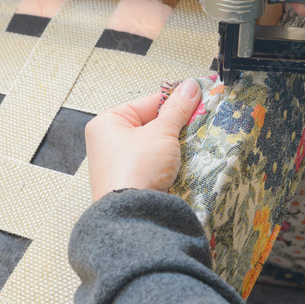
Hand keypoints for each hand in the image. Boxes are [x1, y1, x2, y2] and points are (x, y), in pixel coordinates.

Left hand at [85, 79, 201, 201]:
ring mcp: (121, 165)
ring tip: (192, 143)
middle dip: (175, 126)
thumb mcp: (161, 132)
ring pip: (156, 146)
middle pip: (152, 124)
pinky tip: (184, 163)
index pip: (147, 102)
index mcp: (107, 123)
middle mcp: (109, 143)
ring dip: (174, 146)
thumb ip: (177, 109)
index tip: (195, 100)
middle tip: (197, 122)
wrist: (133, 214)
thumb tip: (189, 88)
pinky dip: (170, 163)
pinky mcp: (133, 182)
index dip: (173, 101)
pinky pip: (156, 165)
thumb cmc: (133, 171)